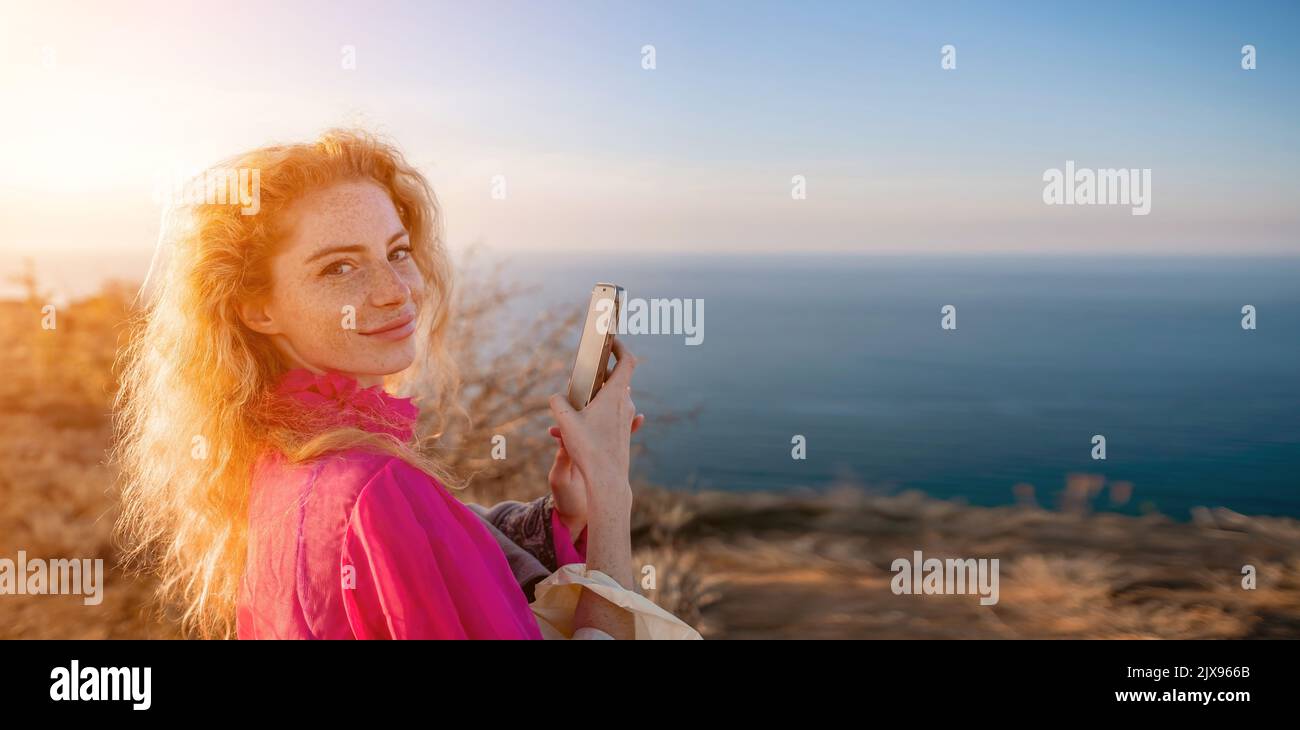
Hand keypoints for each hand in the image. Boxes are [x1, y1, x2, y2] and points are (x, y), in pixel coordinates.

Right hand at [547, 338, 642, 521]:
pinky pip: (612, 417)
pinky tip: (582, 427)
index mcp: (615, 395)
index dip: (621, 348)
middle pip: (616, 381)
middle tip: (581, 380)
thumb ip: (558, 403)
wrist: (606, 480)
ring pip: (612, 400)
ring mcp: (626, 419)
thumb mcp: (566, 422)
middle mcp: (625, 404)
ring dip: (596, 400)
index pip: (627, 362)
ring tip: (574, 411)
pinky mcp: (624, 433)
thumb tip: (556, 398)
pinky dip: (598, 415)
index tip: (611, 341)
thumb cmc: (589, 449)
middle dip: (598, 378)